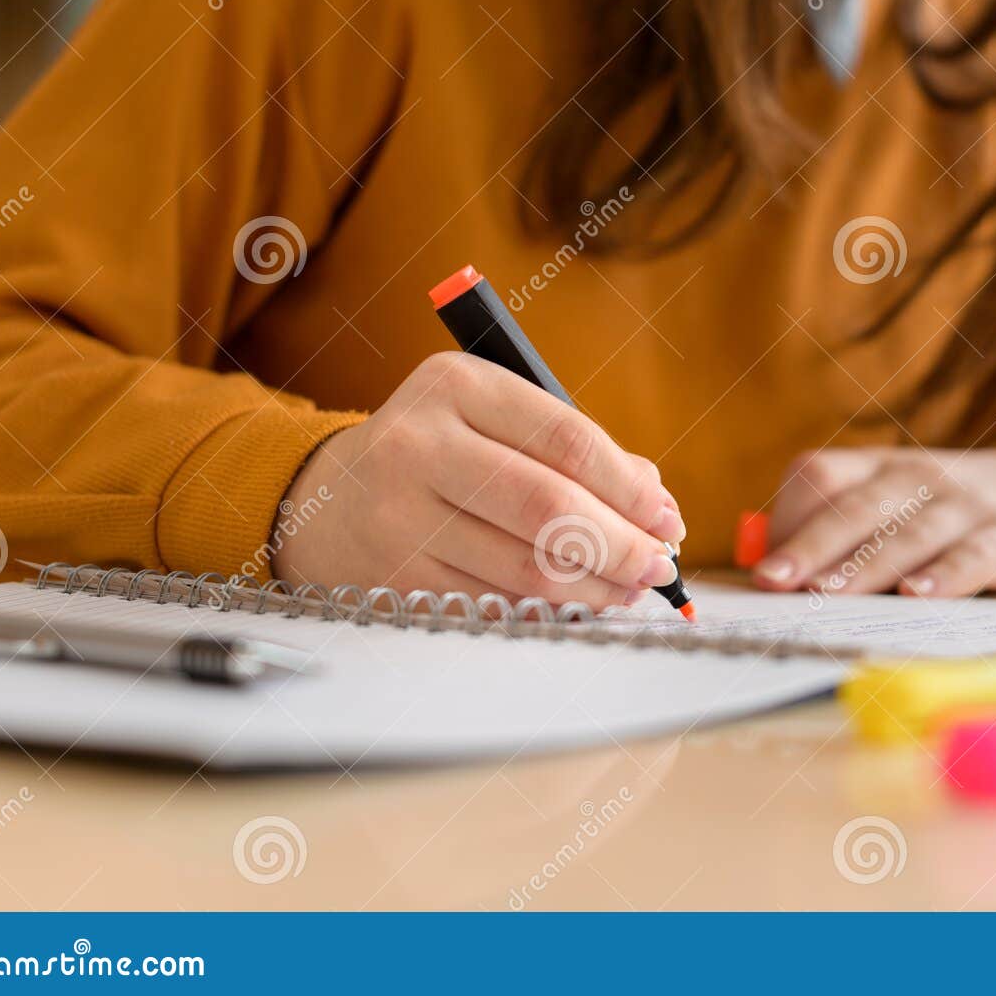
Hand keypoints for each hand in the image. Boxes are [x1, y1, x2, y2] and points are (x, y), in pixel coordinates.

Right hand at [271, 353, 683, 607]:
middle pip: (551, 507)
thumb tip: (655, 501)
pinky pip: (497, 603)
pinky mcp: (396, 576)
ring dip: (596, 587)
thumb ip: (572, 447)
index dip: (630, 487)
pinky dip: (551, 610)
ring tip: (629, 588)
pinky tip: (578, 603)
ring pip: (527, 567)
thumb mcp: (492, 418)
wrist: (328, 499)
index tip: (666, 518)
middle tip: (659, 566)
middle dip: (622, 545)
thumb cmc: (440, 453)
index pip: (568, 439)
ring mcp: (402, 514)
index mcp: (457, 385)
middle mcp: (421, 444)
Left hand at [752, 447, 995, 596]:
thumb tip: (776, 582)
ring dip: (866, 566)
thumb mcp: (893, 506)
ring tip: (831, 594)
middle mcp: (914, 477)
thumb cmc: (943, 514)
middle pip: (855, 508)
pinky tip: (919, 597)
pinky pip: (973, 555)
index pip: (820, 475)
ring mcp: (962, 504)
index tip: (765, 571)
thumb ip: (842, 538)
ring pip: (907, 534)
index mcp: (875, 468)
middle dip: (811, 546)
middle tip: (776, 583)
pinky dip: (945, 576)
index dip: (789, 519)